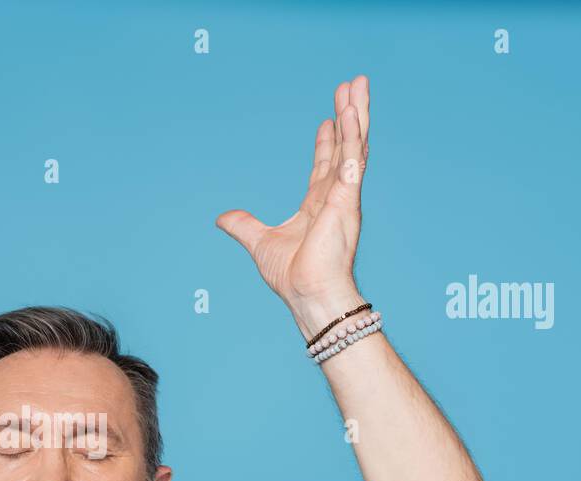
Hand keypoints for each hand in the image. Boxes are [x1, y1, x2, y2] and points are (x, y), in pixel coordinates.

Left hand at [217, 75, 369, 337]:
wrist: (308, 295)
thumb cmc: (293, 277)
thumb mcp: (260, 242)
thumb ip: (243, 226)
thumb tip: (223, 218)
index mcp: (319, 205)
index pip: (325, 164)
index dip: (328, 141)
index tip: (329, 118)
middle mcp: (335, 196)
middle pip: (345, 146)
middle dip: (349, 115)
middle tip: (352, 85)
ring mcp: (344, 196)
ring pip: (354, 144)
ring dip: (356, 113)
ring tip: (358, 84)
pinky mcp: (347, 199)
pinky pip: (352, 159)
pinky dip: (352, 135)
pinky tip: (353, 112)